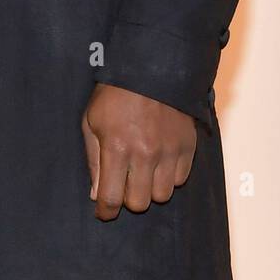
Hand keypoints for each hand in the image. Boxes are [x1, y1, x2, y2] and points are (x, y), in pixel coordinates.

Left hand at [81, 82, 196, 220]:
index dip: (105, 212)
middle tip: (124, 182)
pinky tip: (160, 160)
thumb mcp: (91, 121)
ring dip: (150, 188)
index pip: (111, 198)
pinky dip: (170, 176)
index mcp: (116, 147)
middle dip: (128, 198)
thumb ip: (94, 160)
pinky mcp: (187, 146)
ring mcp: (169, 151)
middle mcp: (145, 153)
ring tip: (144, 170)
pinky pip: (180, 179)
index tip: (104, 211)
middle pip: (139, 203)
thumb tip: (97, 195)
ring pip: (162, 195)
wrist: (151, 68)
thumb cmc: (114, 94)